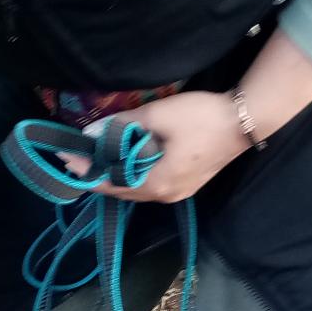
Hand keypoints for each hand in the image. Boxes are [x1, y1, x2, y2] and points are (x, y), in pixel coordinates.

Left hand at [69, 91, 248, 203]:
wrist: (245, 121)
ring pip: (137, 188)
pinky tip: (125, 160)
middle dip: (97, 175)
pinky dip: (133, 173)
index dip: (86, 172)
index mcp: (157, 184)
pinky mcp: (187, 182)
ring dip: (115, 175)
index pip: (110, 184)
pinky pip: (151, 183)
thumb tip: (91, 131)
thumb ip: (123, 125)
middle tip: (75, 157)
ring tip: (95, 158)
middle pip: (122, 191)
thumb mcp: (158, 115)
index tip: (66, 157)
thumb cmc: (202, 118)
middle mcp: (166, 195)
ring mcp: (179, 191)